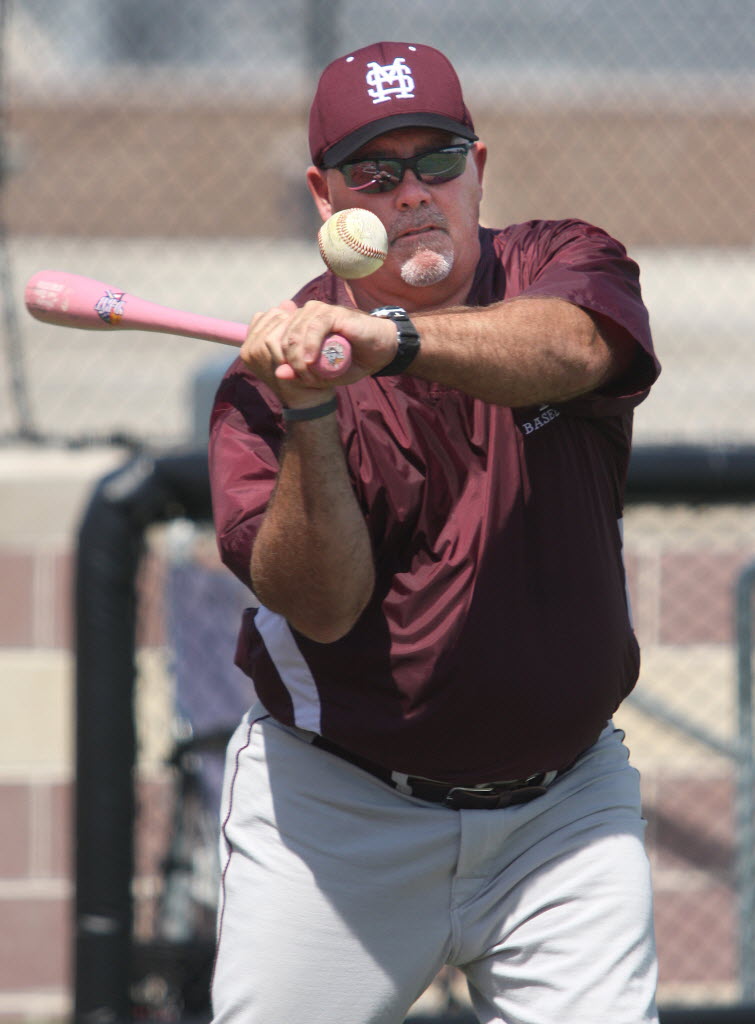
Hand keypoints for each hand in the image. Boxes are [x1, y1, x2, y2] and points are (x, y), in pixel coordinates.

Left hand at [255, 300, 397, 384]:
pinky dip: (311, 345)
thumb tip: (278, 373)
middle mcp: (304, 315)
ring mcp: (317, 312)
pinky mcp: (332, 312)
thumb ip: (301, 373)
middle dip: (289, 362)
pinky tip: (312, 361)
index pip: (274, 339)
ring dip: (299, 358)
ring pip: (295, 333)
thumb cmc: (351, 362)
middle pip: (281, 338)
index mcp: (297, 326)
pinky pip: (313, 327)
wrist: (380, 351)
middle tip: (304, 379)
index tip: (292, 379)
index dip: (278, 360)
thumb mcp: (322, 374)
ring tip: (309, 374)